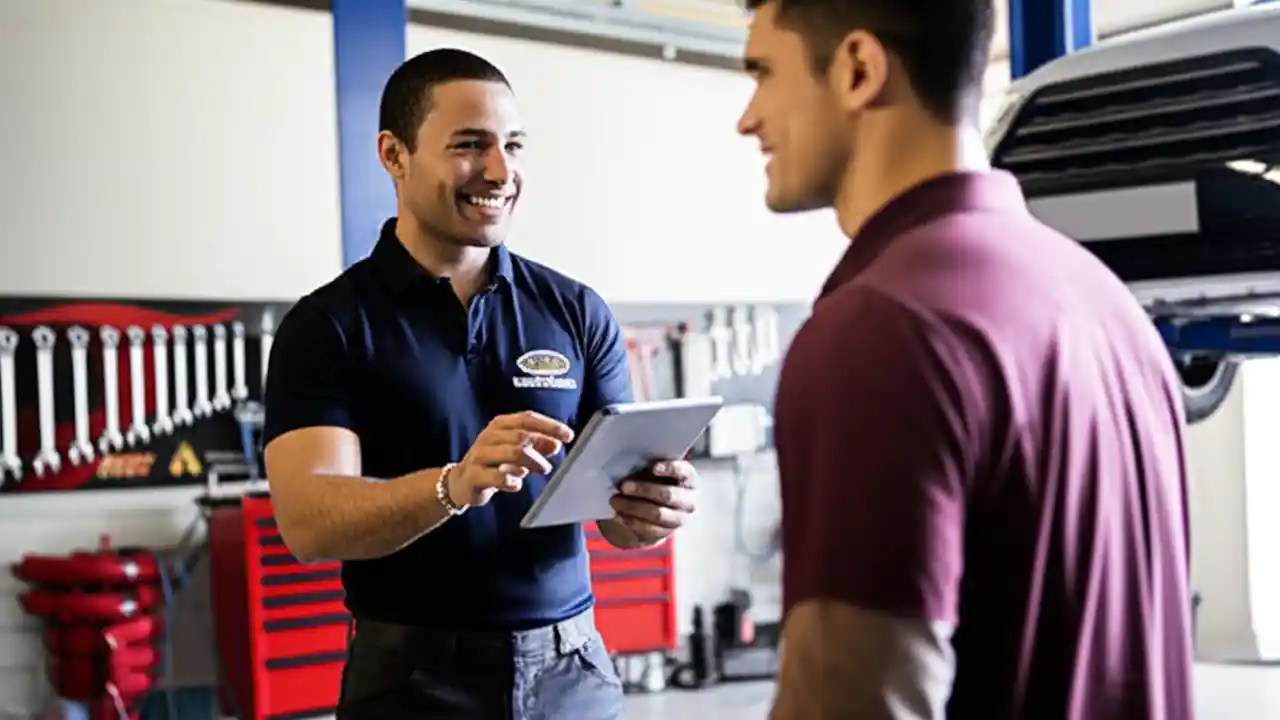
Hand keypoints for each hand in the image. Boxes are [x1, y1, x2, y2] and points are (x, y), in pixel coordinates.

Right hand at [450, 411, 573, 507]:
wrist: (462, 482)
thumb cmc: (494, 463)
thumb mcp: (515, 450)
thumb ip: (535, 446)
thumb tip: (557, 444)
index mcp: (500, 425)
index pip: (527, 419)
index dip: (549, 425)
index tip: (567, 434)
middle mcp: (489, 437)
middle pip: (521, 435)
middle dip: (542, 444)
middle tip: (556, 454)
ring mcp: (480, 456)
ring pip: (512, 453)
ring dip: (532, 462)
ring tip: (543, 469)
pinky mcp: (474, 476)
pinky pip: (496, 477)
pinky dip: (510, 481)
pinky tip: (517, 484)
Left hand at [608, 460, 696, 544]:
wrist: (655, 506)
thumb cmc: (653, 480)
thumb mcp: (653, 470)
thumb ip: (647, 465)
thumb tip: (628, 466)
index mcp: (689, 480)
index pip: (684, 473)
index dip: (671, 469)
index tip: (654, 467)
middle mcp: (688, 501)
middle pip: (668, 495)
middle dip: (644, 489)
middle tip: (623, 486)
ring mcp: (679, 520)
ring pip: (657, 514)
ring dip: (633, 507)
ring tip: (615, 500)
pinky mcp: (665, 534)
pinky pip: (648, 529)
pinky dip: (630, 521)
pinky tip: (618, 514)